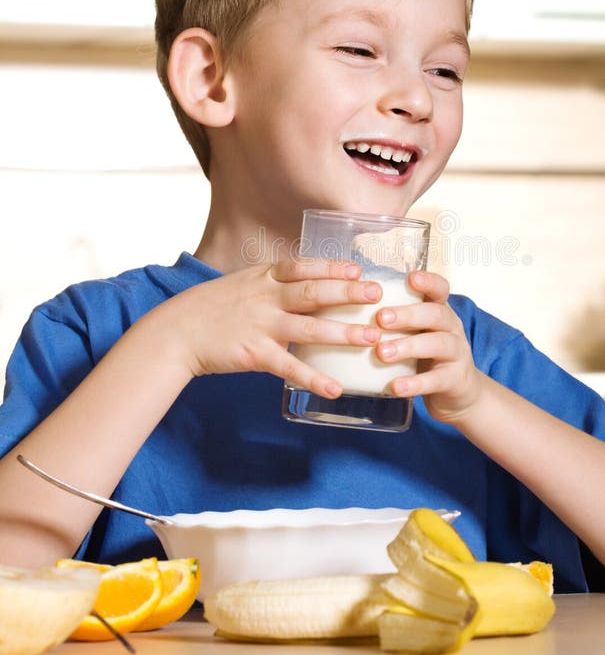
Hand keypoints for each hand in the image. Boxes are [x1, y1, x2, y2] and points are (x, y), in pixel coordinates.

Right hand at [163, 258, 381, 396]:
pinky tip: (336, 388)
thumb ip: (275, 283)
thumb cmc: (212, 307)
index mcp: (263, 277)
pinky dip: (314, 379)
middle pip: (313, 293)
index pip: (303, 267)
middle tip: (378, 296)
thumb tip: (309, 282)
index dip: (332, 268)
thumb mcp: (244, 283)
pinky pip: (290, 368)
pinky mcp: (255, 354)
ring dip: (343, 334)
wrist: (175, 332)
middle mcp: (265, 298)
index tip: (357, 271)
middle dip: (348, 294)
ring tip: (371, 338)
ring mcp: (261, 326)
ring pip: (309, 329)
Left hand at [374, 270, 482, 421]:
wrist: (458, 393)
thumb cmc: (426, 356)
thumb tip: (347, 305)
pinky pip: (436, 380)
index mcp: (440, 311)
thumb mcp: (416, 332)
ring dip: (408, 347)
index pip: (440, 289)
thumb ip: (394, 320)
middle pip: (436, 314)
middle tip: (381, 318)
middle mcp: (452, 328)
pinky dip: (415, 383)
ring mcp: (457, 353)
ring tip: (382, 353)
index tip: (410, 278)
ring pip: (437, 344)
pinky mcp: (455, 380)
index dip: (428, 281)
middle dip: (408, 314)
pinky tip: (396, 387)